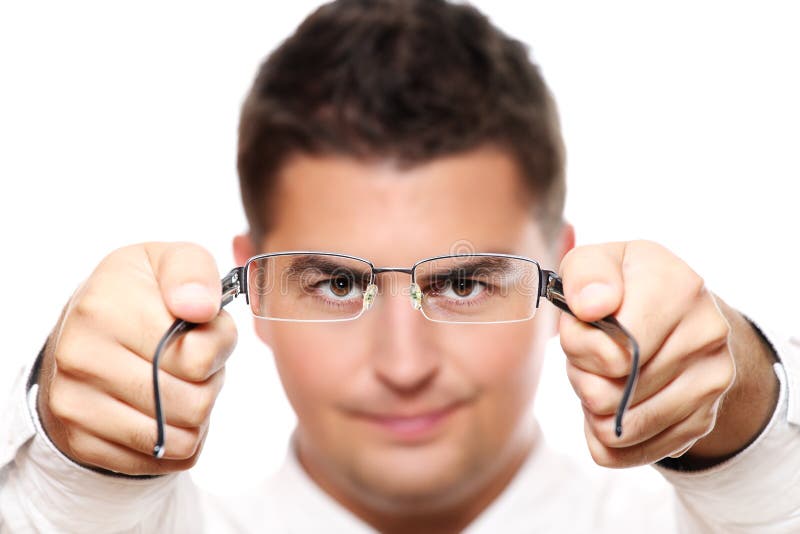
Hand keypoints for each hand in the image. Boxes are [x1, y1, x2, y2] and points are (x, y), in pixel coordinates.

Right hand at [37, 242, 236, 475]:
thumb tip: (199, 308)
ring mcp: (75, 402)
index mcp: (105, 305)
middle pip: (193, 403)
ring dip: (196, 415)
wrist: (86, 329)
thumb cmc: (142, 294)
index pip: (197, 357)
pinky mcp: (80, 440)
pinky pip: (159, 461)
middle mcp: (80, 355)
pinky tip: (163, 409)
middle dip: (210, 383)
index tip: (205, 329)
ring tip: (181, 383)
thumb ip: (195, 273)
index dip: (219, 345)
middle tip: (194, 361)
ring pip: (179, 438)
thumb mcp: (172, 261)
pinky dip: (176, 440)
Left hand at [558, 240, 735, 466]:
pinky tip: (614, 403)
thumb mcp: (593, 262)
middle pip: (611, 392)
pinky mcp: (703, 420)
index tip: (582, 325)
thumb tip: (592, 307)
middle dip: (583, 376)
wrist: (673, 313)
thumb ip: (585, 274)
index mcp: (678, 286)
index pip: (616, 349)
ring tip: (602, 375)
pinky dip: (608, 435)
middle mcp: (707, 333)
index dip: (581, 345)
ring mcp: (712, 381)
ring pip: (619, 428)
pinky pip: (631, 454)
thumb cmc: (620, 287)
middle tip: (589, 354)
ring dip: (593, 407)